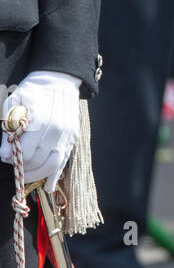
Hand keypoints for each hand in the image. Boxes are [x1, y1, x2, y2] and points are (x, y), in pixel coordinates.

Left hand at [1, 70, 80, 189]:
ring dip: (36, 174)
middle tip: (13, 162)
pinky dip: (54, 176)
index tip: (3, 155)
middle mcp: (56, 131)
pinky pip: (63, 163)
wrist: (59, 81)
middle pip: (37, 161)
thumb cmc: (33, 90)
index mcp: (40, 121)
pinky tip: (47, 186)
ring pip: (51, 166)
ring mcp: (67, 137)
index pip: (24, 151)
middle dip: (22, 166)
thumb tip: (6, 153)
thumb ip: (9, 128)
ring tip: (24, 175)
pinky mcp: (72, 140)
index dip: (11, 157)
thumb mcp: (14, 103)